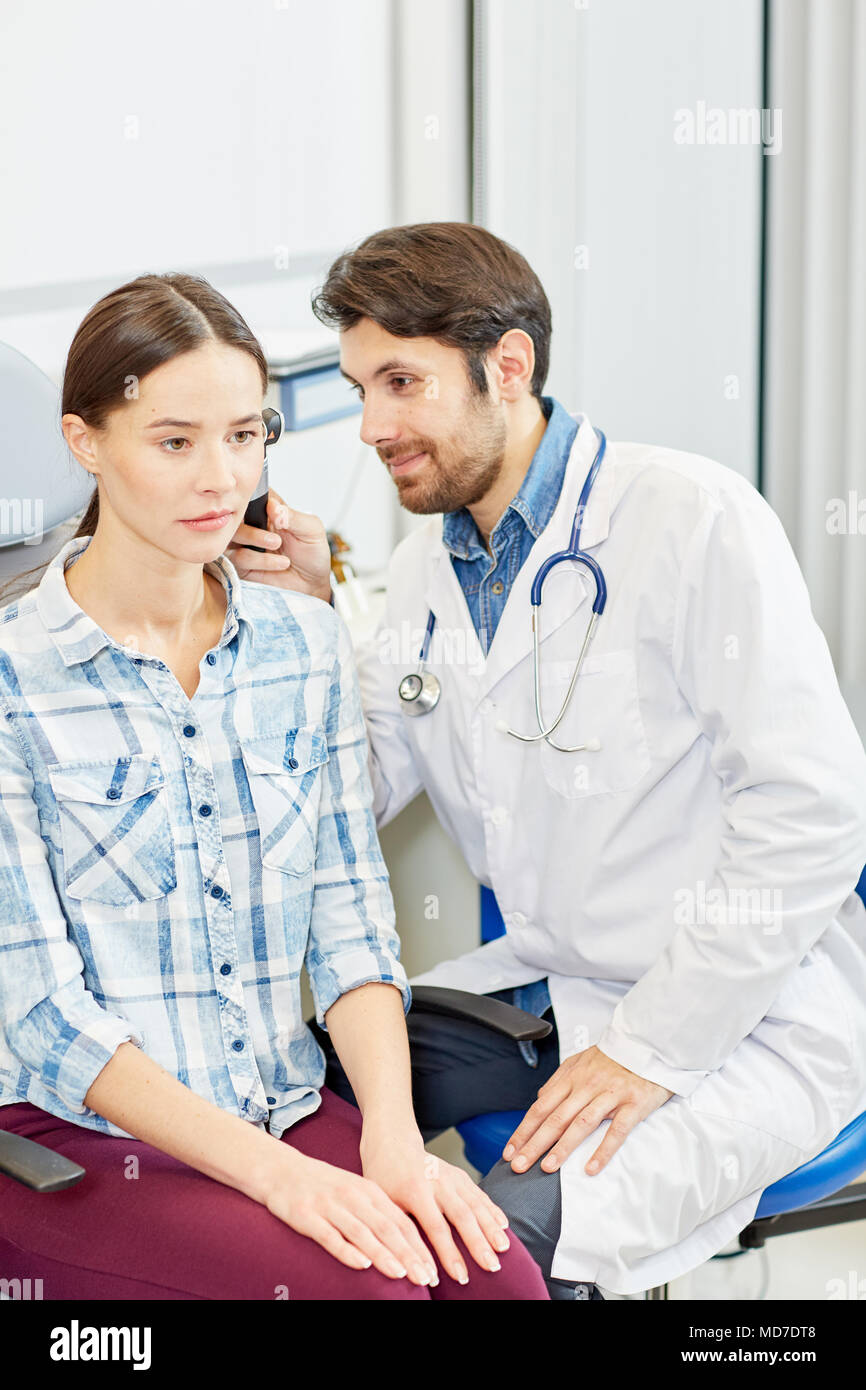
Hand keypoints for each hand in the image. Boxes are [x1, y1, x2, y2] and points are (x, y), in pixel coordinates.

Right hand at [226, 489, 331, 601]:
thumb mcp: (311, 530)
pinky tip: (280, 563)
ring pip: (232, 534)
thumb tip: (273, 505)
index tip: (266, 506)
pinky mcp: (240, 565)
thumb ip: (293, 516)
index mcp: (268, 511)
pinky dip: (260, 560)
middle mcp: (253, 525)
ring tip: (277, 545)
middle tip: (275, 533)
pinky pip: (238, 558)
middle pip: (235, 513)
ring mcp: (244, 545)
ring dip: (255, 538)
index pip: (252, 494)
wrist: (312, 586)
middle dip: (252, 521)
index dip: (253, 496)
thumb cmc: (312, 555)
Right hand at [263, 1144, 441, 1285]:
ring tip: (402, 1273)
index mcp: (368, 1191)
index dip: (418, 1246)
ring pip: (362, 1233)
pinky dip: (346, 1250)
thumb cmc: (322, 1186)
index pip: (400, 1222)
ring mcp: (330, 1206)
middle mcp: (353, 1197)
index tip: (433, 1269)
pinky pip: (329, 1235)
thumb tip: (406, 1243)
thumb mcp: (354, 1192)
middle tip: (426, 1278)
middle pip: (386, 1229)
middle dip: (409, 1255)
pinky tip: (361, 1264)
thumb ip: (377, 1213)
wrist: (280, 1169)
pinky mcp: (306, 1215)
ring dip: (384, 1254)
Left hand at [359, 1128, 510, 1285]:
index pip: (437, 1228)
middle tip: (493, 1267)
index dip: (450, 1254)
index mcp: (415, 1191)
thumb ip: (400, 1231)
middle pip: (463, 1216)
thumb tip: (414, 1267)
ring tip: (504, 1249)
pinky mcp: (460, 1174)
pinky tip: (504, 1225)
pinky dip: (492, 1209)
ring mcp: (451, 1176)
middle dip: (479, 1243)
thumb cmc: (384, 1181)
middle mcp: (437, 1182)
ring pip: (476, 1204)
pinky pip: (479, 1194)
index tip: (461, 1277)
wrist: (393, 1145)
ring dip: (491, 1227)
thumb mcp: (384, 1204)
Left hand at [502, 1045, 673, 1177]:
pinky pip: (616, 1131)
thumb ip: (559, 1081)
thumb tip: (540, 1099)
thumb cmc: (613, 1057)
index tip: (510, 1151)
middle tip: (519, 1165)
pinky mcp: (633, 1104)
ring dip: (562, 1148)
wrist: (648, 1044)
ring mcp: (610, 1095)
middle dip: (534, 1144)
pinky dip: (603, 1150)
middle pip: (555, 1118)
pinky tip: (591, 1168)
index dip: (523, 1130)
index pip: (541, 1107)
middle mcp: (587, 1086)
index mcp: (572, 1077)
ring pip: (581, 1124)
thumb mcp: (580, 1061)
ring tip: (548, 1168)